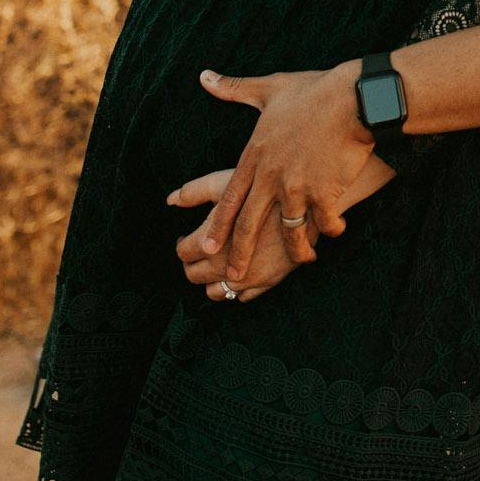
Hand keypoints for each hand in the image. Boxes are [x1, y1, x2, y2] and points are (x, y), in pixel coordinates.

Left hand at [168, 168, 303, 299]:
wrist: (308, 203)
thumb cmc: (265, 188)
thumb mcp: (227, 183)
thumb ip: (195, 192)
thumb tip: (171, 199)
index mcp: (212, 241)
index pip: (183, 252)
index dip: (183, 243)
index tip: (187, 236)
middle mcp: (225, 265)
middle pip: (194, 276)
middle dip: (193, 262)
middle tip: (201, 249)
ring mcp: (248, 278)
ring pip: (216, 292)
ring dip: (212, 279)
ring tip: (218, 261)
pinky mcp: (268, 283)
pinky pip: (243, 297)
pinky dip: (238, 287)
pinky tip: (242, 268)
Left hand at [194, 62, 375, 283]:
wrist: (353, 100)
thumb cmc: (313, 91)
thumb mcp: (269, 88)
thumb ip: (234, 88)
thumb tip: (205, 76)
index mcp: (255, 155)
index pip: (229, 198)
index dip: (218, 226)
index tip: (206, 248)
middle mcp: (271, 176)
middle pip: (248, 224)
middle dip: (240, 254)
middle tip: (232, 277)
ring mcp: (298, 188)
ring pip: (288, 232)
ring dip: (295, 250)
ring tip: (301, 260)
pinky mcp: (325, 193)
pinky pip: (324, 223)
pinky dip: (330, 229)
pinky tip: (335, 231)